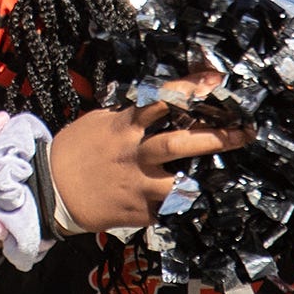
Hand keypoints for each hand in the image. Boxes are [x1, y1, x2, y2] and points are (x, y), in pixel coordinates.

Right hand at [48, 102, 253, 232]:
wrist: (50, 190)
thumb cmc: (74, 150)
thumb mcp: (98, 122)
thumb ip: (128, 116)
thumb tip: (157, 105)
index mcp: (122, 127)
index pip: (159, 101)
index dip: (189, 89)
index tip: (215, 81)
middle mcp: (133, 154)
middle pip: (179, 142)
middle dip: (215, 137)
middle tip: (243, 132)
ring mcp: (137, 185)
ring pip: (179, 182)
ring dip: (206, 177)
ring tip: (232, 174)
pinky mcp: (138, 211)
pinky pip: (169, 209)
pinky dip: (185, 205)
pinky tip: (206, 203)